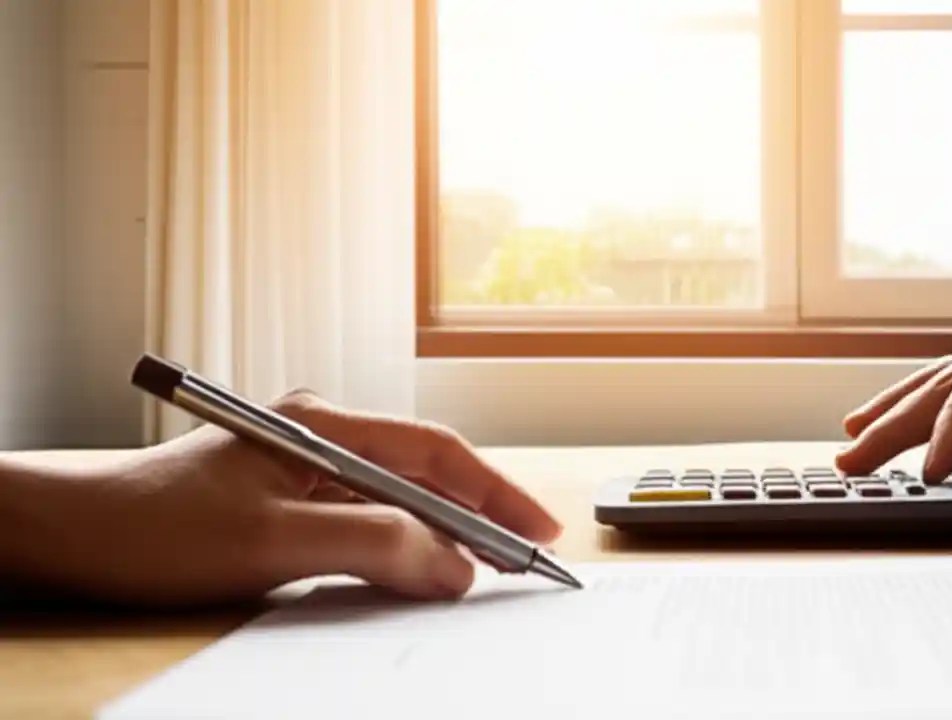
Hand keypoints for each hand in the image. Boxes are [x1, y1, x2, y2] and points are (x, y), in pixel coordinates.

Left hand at [2, 392, 560, 605]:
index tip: (537, 526)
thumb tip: (453, 567)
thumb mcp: (274, 542)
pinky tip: (419, 573)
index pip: (432, 451)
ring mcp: (307, 471)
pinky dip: (402, 548)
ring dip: (442, 534)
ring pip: (398, 500)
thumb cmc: (156, 527)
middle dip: (477, 514)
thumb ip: (373, 545)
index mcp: (322, 425)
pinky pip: (367, 523)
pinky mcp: (291, 503)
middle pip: (423, 473)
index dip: (492, 490)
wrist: (77, 535)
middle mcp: (321, 439)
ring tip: (487, 568)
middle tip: (525, 557)